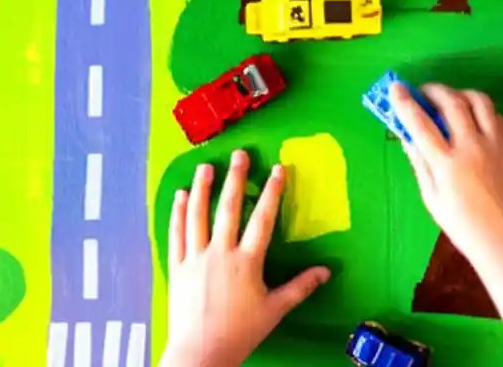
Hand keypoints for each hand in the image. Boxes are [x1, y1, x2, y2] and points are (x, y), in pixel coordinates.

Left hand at [161, 150, 330, 366]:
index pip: (263, 219)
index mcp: (247, 262)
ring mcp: (195, 258)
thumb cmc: (239, 333)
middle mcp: (220, 253)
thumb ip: (300, 287)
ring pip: (197, 215)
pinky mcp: (178, 267)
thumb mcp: (275, 310)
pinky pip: (177, 234)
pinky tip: (181, 196)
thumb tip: (326, 271)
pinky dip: (178, 213)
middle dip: (235, 179)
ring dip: (202, 188)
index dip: (272, 192)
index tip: (278, 169)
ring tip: (206, 167)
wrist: (200, 353)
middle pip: (228, 208)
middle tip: (239, 156)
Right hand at [390, 83, 502, 266]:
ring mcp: (496, 143)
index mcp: (447, 164)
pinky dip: (481, 110)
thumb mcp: (431, 197)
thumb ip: (420, 163)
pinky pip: (496, 115)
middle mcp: (472, 147)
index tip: (396, 87)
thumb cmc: (462, 224)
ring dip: (461, 94)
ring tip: (451, 100)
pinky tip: (473, 118)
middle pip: (452, 103)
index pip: (421, 123)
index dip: (405, 102)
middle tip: (424, 92)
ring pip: (479, 100)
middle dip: (434, 90)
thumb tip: (407, 136)